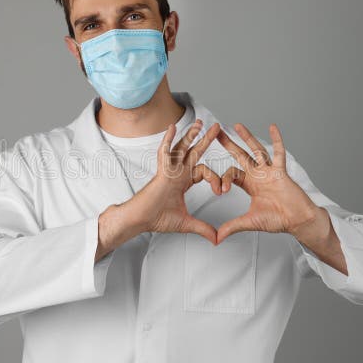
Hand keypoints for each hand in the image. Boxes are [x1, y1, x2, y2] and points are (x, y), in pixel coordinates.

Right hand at [128, 119, 221, 243]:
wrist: (141, 220)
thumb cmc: (158, 219)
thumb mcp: (187, 223)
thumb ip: (203, 228)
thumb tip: (217, 239)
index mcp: (183, 181)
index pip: (204, 172)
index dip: (216, 179)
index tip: (221, 191)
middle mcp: (177, 172)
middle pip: (195, 152)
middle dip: (206, 140)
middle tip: (217, 127)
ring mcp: (169, 170)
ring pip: (181, 148)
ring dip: (191, 135)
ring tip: (200, 122)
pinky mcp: (161, 172)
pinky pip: (164, 153)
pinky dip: (168, 140)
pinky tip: (172, 128)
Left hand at [214, 123, 320, 244]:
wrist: (297, 221)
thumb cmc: (277, 220)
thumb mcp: (250, 222)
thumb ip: (232, 227)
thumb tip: (216, 238)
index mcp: (249, 184)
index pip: (231, 174)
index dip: (223, 179)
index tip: (220, 190)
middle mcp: (258, 174)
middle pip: (240, 155)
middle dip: (228, 144)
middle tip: (215, 132)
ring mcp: (270, 171)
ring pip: (256, 150)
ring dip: (247, 137)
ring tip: (236, 125)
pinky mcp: (281, 171)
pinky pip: (278, 153)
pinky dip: (276, 140)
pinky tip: (272, 127)